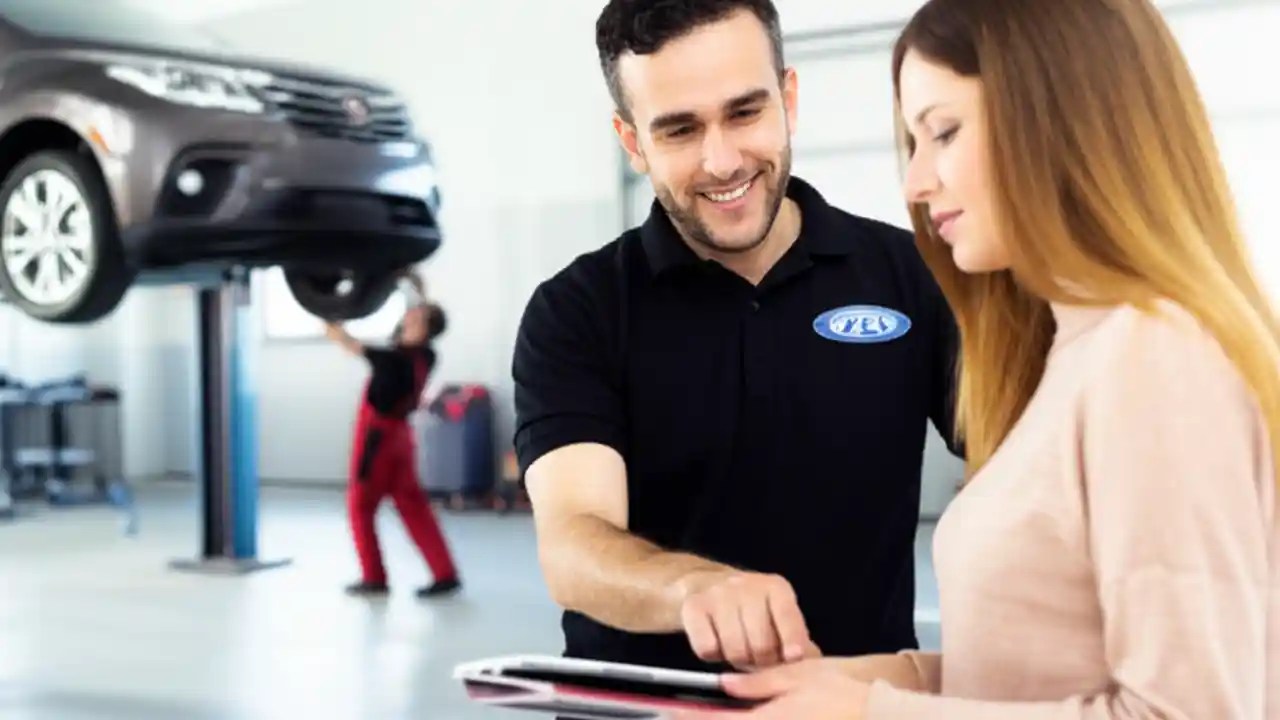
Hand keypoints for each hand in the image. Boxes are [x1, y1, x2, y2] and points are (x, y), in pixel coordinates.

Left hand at [672, 661, 870, 719]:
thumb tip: (726, 683)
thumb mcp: (798, 675)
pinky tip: (742, 714)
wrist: (878, 712)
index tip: (671, 714)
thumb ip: (759, 682)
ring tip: (708, 712)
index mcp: (770, 719)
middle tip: (681, 715)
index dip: (693, 718)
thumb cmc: (843, 691)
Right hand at [676, 570, 818, 669]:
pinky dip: (713, 655)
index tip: (793, 656)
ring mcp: (718, 594)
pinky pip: (707, 648)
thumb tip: (813, 665)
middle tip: (757, 657)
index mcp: (776, 588)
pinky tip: (715, 641)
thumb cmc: (750, 608)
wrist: (704, 583)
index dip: (792, 639)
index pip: (787, 616)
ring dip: (736, 660)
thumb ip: (797, 639)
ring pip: (734, 650)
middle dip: (761, 661)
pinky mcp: (693, 606)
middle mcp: (747, 585)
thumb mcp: (777, 615)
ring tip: (737, 648)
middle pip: (761, 644)